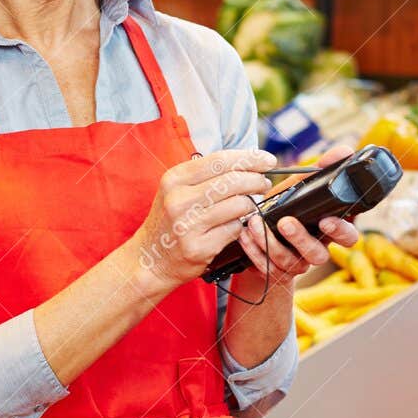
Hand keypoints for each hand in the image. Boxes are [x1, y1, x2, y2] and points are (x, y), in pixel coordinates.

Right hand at [130, 149, 276, 287]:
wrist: (149, 259)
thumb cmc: (169, 221)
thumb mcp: (177, 190)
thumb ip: (206, 176)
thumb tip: (248, 164)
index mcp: (174, 179)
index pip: (220, 160)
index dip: (250, 158)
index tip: (268, 160)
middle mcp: (179, 200)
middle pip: (233, 181)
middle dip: (257, 180)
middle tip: (264, 184)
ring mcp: (188, 225)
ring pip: (239, 205)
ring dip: (251, 204)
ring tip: (249, 205)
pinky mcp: (198, 247)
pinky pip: (235, 229)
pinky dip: (240, 226)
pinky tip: (233, 225)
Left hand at [235, 145, 360, 283]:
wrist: (261, 237)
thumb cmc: (286, 208)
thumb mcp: (300, 188)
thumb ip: (321, 169)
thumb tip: (344, 150)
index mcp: (327, 230)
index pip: (348, 237)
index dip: (341, 231)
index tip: (327, 220)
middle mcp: (315, 249)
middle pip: (319, 254)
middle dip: (302, 239)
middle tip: (286, 222)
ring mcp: (297, 263)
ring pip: (290, 262)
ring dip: (271, 242)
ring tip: (255, 223)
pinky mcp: (276, 272)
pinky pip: (268, 267)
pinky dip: (255, 250)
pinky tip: (245, 235)